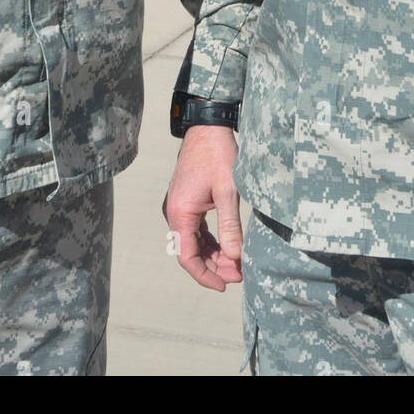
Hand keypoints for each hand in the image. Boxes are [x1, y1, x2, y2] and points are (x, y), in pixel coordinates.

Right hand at [162, 124, 242, 291]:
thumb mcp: (227, 191)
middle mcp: (174, 212)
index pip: (187, 257)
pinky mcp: (185, 202)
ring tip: (236, 263)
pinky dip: (210, 241)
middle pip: (190, 252)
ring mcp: (178, 207)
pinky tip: (227, 247)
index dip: (205, 276)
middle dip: (214, 267)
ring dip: (213, 255)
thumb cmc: (217, 155)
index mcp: (180, 213)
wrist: (207, 128)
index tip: (225, 285)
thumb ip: (230, 226)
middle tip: (239, 273)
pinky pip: (195, 230)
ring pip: (193, 242)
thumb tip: (235, 257)